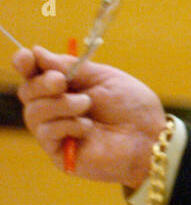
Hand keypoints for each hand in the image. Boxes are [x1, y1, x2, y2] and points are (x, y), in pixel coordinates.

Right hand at [12, 45, 166, 188]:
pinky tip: (87, 127)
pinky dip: (66, 124)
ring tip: (86, 104)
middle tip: (61, 81)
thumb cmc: (132, 106)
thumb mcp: (104, 78)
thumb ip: (71, 67)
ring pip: (33, 112)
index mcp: (66, 87)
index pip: (34, 73)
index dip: (25, 63)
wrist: (150, 136)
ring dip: (60, 104)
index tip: (27, 56)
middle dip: (42, 82)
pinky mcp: (59, 152)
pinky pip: (46, 133)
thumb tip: (36, 52)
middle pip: (27, 91)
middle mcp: (55, 108)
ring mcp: (55, 131)